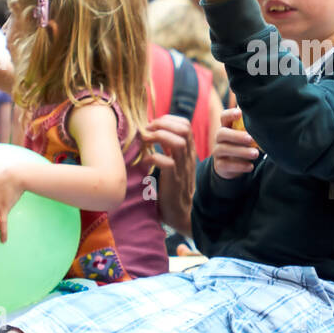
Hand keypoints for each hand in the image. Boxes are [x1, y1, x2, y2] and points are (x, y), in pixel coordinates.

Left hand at [144, 114, 195, 235]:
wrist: (180, 213)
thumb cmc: (172, 187)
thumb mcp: (175, 163)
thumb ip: (169, 148)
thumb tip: (154, 132)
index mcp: (188, 151)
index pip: (185, 124)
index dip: (168, 120)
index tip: (153, 125)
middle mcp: (188, 157)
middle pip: (185, 129)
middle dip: (163, 124)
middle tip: (148, 130)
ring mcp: (182, 168)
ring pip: (179, 142)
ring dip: (159, 137)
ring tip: (146, 141)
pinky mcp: (174, 181)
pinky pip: (167, 163)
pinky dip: (153, 158)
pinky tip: (145, 161)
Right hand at [211, 107, 258, 179]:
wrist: (234, 167)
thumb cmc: (244, 146)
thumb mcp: (248, 137)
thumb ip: (252, 130)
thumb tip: (267, 124)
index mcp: (227, 127)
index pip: (224, 117)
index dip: (230, 114)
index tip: (240, 113)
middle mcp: (219, 138)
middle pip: (222, 133)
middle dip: (236, 136)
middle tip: (251, 139)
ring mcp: (217, 152)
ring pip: (223, 149)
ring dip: (241, 151)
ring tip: (255, 154)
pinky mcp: (219, 165)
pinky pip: (226, 165)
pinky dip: (240, 166)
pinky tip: (250, 166)